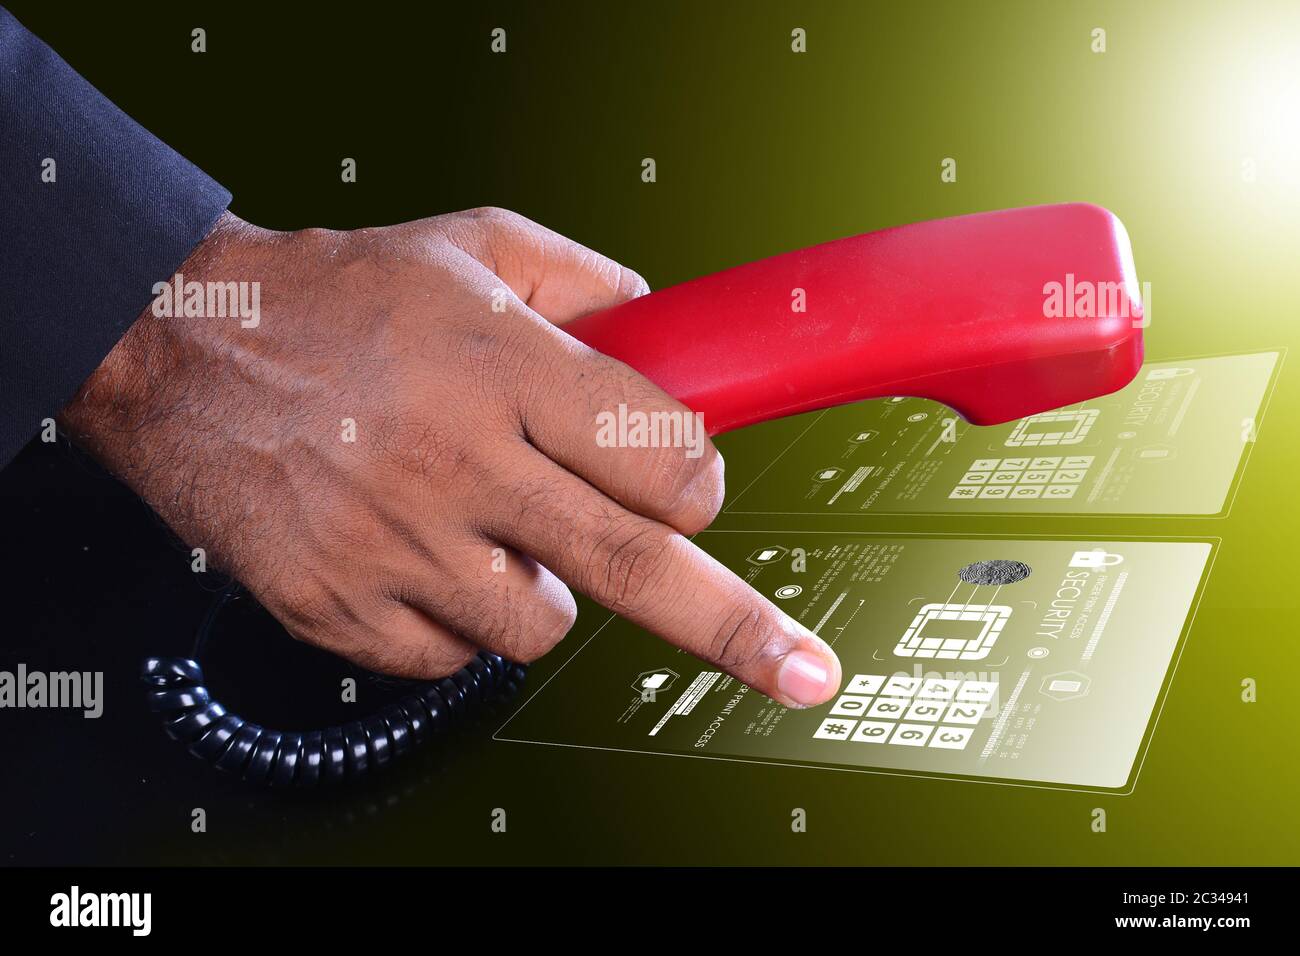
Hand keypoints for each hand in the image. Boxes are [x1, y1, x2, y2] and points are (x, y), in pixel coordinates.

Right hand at [59, 208, 841, 707]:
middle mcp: (457, 460)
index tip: (694, 492)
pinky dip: (453, 621)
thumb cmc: (331, 297)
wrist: (177, 344)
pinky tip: (416, 552)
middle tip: (799, 670)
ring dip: (540, 589)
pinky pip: (448, 660)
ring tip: (484, 526)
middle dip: (737, 628)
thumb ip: (587, 283)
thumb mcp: (471, 246)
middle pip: (633, 566)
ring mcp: (395, 544)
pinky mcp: (338, 607)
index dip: (697, 484)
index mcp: (503, 368)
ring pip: (538, 626)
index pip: (660, 457)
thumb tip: (670, 335)